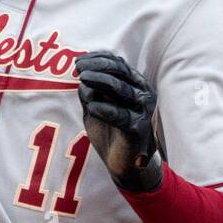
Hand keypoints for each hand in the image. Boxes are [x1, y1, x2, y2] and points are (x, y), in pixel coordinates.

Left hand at [75, 51, 163, 192]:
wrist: (126, 164)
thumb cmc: (112, 131)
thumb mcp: (97, 106)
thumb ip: (90, 91)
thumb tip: (81, 78)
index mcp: (136, 85)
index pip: (118, 63)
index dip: (98, 58)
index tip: (79, 60)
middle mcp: (143, 94)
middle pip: (120, 72)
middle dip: (98, 66)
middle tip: (79, 68)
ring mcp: (142, 111)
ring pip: (121, 89)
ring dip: (100, 81)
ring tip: (83, 80)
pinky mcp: (138, 129)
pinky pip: (120, 116)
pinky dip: (105, 109)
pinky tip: (91, 106)